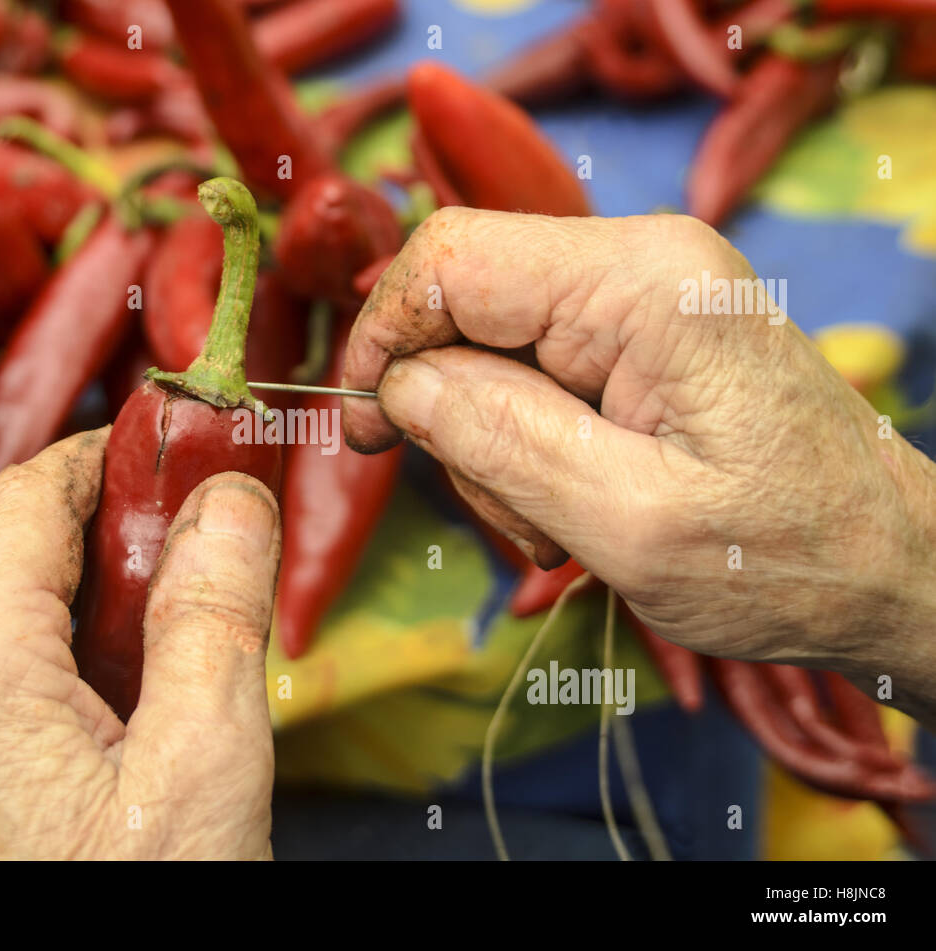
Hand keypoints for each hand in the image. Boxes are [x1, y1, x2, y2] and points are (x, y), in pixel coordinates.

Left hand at [0, 429, 281, 858]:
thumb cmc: (133, 912)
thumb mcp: (205, 765)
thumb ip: (216, 616)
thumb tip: (232, 499)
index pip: (24, 498)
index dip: (102, 456)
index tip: (168, 447)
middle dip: (59, 514)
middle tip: (155, 533)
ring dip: (31, 579)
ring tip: (132, 616)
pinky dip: (8, 643)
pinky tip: (90, 693)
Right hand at [342, 208, 935, 720]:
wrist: (891, 567)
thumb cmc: (789, 559)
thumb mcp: (630, 522)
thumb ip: (503, 443)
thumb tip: (400, 384)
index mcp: (641, 284)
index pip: (451, 258)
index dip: (383, 337)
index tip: (365, 431)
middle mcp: (640, 262)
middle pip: (465, 304)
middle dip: (455, 415)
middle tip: (512, 512)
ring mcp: (643, 294)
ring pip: (489, 347)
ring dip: (494, 446)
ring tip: (558, 524)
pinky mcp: (641, 333)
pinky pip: (533, 370)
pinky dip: (527, 445)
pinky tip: (575, 503)